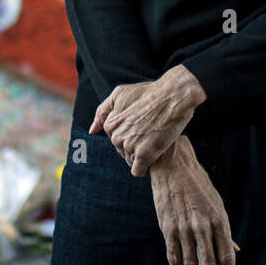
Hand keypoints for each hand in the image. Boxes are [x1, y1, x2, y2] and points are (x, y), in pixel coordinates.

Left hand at [90, 64, 205, 176]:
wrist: (173, 96)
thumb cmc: (149, 93)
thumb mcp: (120, 94)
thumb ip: (103, 111)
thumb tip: (92, 131)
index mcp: (110, 125)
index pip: (115, 141)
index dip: (130, 136)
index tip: (142, 128)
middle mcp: (116, 137)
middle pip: (123, 152)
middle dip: (135, 147)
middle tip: (150, 134)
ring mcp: (130, 146)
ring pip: (131, 161)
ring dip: (142, 156)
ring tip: (155, 142)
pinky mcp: (144, 155)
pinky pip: (139, 171)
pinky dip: (145, 167)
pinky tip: (154, 156)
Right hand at [149, 136, 238, 264]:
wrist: (173, 166)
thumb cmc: (199, 186)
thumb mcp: (217, 205)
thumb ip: (225, 230)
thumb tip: (235, 250)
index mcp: (219, 220)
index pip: (226, 256)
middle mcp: (203, 226)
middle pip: (209, 264)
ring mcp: (184, 227)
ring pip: (190, 263)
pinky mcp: (168, 227)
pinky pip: (173, 255)